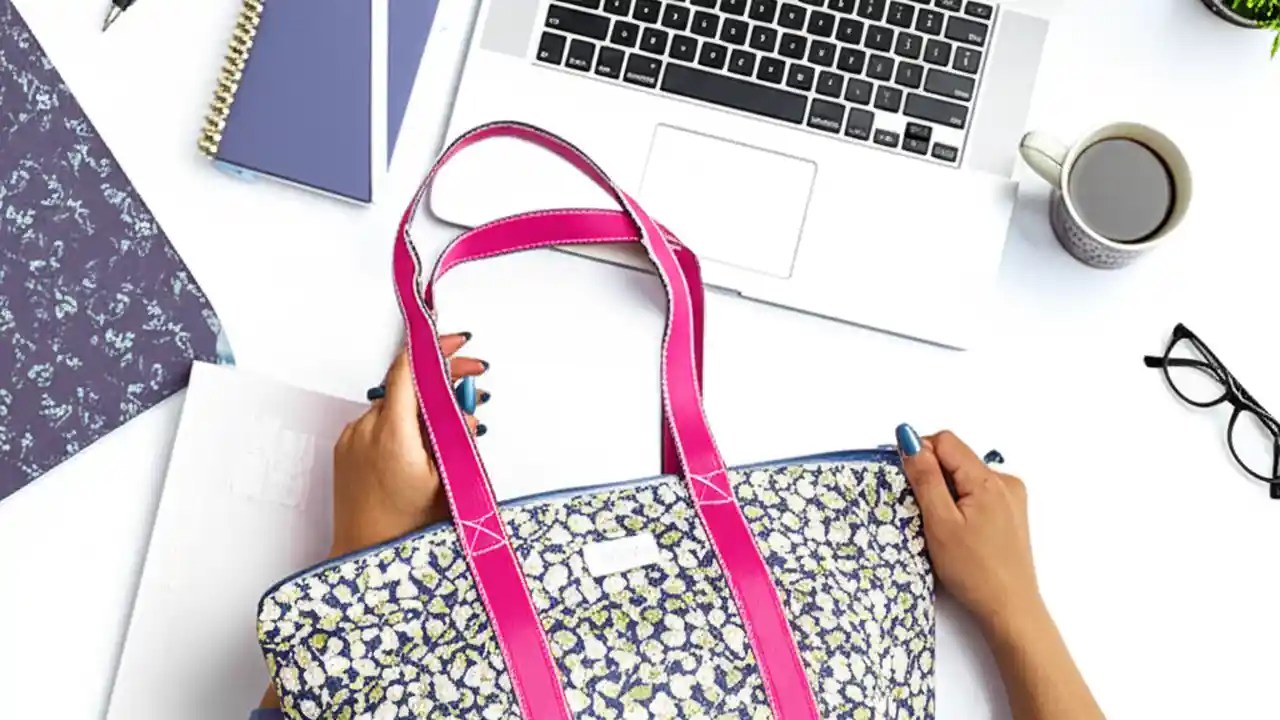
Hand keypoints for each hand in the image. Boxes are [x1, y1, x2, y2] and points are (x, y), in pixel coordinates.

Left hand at [330, 334, 485, 556]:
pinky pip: (380, 422)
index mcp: (393, 433)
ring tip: (454, 424)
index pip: (409, 370)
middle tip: (474, 382)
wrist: (364, 555)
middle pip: (407, 385)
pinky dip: (404, 422)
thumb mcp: (447, 478)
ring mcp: (353, 438)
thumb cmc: (405, 528)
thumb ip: (455, 435)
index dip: (434, 349)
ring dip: (425, 405)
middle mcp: (367, 429)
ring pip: (396, 404)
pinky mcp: (347, 448)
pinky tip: (426, 439)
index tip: (456, 341)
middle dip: (443, 379)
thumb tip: (463, 410)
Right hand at [896, 426, 1041, 630]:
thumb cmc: (974, 571)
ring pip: (965, 477)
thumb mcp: (939, 522)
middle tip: (923, 512)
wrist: (1009, 608)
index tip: (906, 481)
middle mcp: (1005, 482)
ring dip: (947, 493)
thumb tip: (909, 440)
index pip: (945, 441)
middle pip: (956, 458)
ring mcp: (1011, 498)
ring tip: (942, 527)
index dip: (920, 454)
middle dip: (933, 477)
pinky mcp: (1011, 514)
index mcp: (988, 480)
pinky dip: (961, 505)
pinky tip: (958, 532)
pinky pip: (978, 494)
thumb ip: (925, 477)